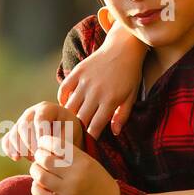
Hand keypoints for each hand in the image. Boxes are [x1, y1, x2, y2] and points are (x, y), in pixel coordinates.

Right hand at [1, 100, 81, 161]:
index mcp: (47, 108)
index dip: (41, 133)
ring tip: (33, 159)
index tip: (46, 147)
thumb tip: (47, 150)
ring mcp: (21, 122)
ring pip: (14, 133)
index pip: (40, 118)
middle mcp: (32, 112)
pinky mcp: (15, 133)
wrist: (65, 138)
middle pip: (24, 126)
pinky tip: (17, 158)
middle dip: (31, 144)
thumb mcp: (71, 135)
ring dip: (22, 148)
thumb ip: (61, 141)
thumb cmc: (71, 135)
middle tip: (40, 156)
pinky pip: (7, 140)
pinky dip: (9, 149)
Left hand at [29, 134, 120, 194]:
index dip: (45, 141)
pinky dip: (35, 187)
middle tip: (39, 157)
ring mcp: (69, 193)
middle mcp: (76, 176)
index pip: (58, 145)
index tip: (42, 143)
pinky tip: (39, 184)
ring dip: (35, 170)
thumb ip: (70, 154)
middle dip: (39, 156)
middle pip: (45, 160)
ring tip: (38, 169)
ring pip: (40, 176)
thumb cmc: (98, 181)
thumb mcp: (90, 162)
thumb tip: (45, 145)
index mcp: (84, 162)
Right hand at [57, 7, 147, 138]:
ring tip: (64, 126)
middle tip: (72, 140)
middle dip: (75, 132)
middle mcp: (95, 93)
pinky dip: (62, 99)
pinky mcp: (77, 72)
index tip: (86, 146)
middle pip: (79, 119)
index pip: (95, 127)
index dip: (89, 139)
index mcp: (110, 101)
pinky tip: (65, 105)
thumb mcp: (131, 96)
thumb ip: (122, 115)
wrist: (123, 48)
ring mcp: (84, 82)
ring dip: (66, 118)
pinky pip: (63, 89)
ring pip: (69, 107)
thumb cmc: (130, 75)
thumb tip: (114, 133)